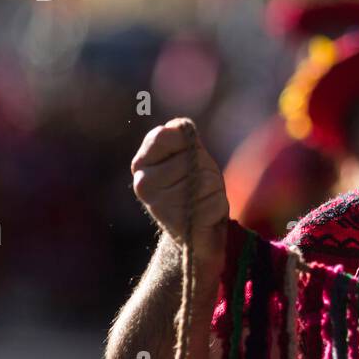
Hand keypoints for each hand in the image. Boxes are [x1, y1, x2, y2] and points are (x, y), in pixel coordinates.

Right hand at [131, 118, 228, 260]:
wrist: (195, 231)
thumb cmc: (193, 184)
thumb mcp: (189, 154)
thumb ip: (183, 137)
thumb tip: (181, 127)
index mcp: (141, 164)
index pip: (166, 135)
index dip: (186, 143)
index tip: (186, 156)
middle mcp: (143, 184)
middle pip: (191, 158)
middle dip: (204, 167)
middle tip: (197, 183)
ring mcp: (159, 205)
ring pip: (204, 179)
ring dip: (213, 187)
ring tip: (200, 198)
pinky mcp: (180, 225)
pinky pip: (213, 202)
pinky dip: (217, 206)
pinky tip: (205, 214)